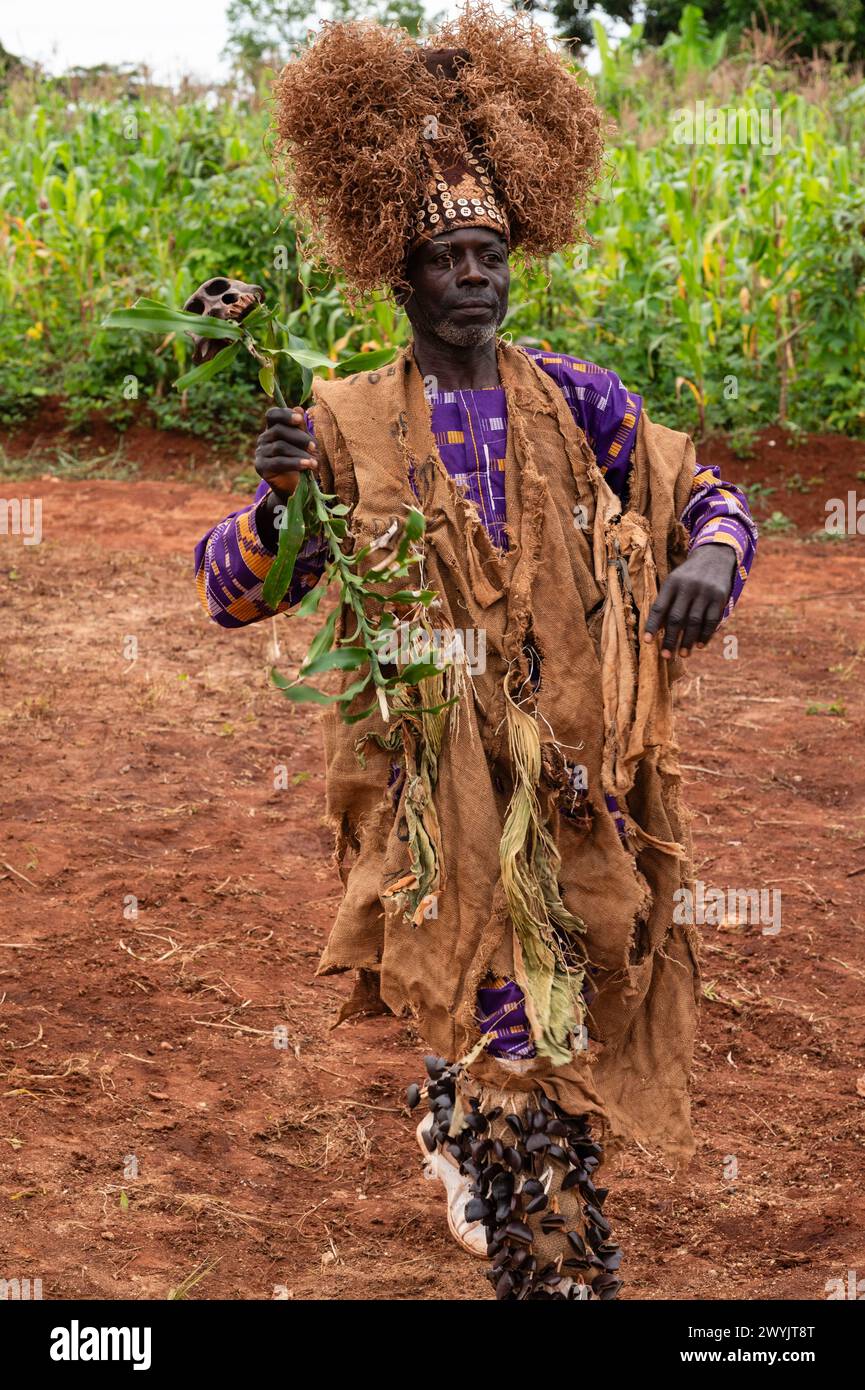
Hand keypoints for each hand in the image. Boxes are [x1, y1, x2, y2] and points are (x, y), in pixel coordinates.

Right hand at [254, 406, 319, 500]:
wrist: (296, 487)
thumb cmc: (302, 462)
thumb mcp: (306, 444)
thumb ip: (301, 429)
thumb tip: (299, 408)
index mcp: (273, 429)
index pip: (272, 414)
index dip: (284, 414)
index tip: (299, 419)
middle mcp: (264, 438)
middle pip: (278, 430)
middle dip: (299, 438)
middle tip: (314, 447)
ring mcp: (260, 452)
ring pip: (280, 446)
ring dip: (300, 453)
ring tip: (314, 462)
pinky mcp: (261, 467)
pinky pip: (278, 462)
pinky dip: (294, 463)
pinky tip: (307, 465)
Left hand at [643, 543, 736, 658]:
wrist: (715, 556)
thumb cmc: (688, 575)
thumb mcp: (674, 581)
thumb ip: (666, 602)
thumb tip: (655, 629)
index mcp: (672, 583)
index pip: (659, 607)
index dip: (652, 626)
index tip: (647, 642)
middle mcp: (688, 587)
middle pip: (676, 618)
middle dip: (670, 639)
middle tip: (666, 656)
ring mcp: (705, 592)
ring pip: (694, 622)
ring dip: (687, 641)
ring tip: (683, 654)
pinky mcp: (720, 597)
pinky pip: (712, 620)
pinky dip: (705, 635)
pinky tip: (699, 645)